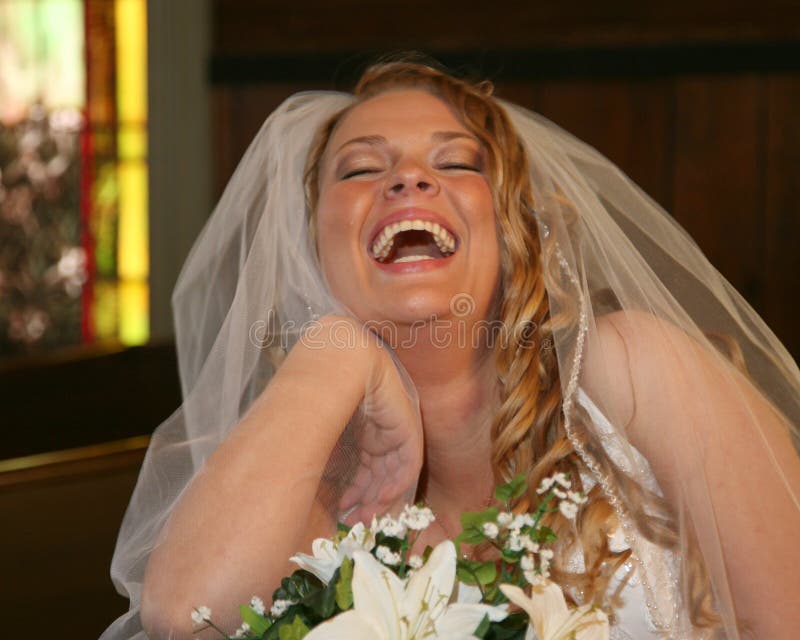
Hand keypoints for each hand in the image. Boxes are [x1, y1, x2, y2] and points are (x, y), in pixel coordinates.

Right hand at [310, 316, 423, 524]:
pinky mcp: (408, 426)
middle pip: (380, 472)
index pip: (365, 465)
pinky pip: (408, 463)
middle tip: (356, 522)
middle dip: (367, 500)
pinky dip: (396, 485)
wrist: (336, 363)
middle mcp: (379, 427)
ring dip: (380, 498)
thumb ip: (324, 457)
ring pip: (394, 471)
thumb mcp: (321, 431)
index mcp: (360, 426)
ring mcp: (395, 427)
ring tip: (364, 517)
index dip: (356, 493)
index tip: (344, 514)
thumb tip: (307, 494)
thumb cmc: (316, 389)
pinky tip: (380, 501)